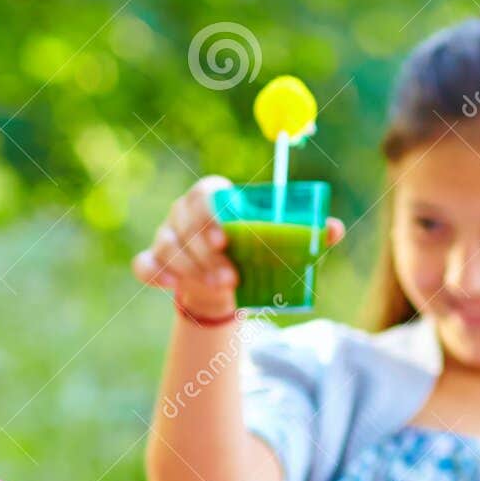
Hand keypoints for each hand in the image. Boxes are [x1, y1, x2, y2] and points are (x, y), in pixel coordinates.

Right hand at [132, 176, 344, 321]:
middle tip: (231, 276)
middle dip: (206, 252)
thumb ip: (307, 234)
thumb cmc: (256, 254)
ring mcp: (167, 235)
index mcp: (214, 196)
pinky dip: (155, 275)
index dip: (210, 213)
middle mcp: (186, 212)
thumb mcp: (281, 244)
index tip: (226, 238)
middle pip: (186, 222)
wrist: (228, 285)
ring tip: (223, 287)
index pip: (205, 193)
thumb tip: (334, 229)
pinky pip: (145, 265)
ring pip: (168, 247)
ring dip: (192, 269)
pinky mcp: (156, 261)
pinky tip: (172, 287)